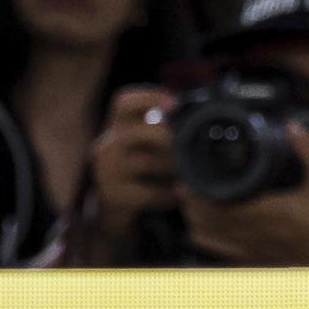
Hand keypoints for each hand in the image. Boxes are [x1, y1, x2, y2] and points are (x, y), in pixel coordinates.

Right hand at [87, 83, 180, 225]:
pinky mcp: (114, 196)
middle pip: (142, 131)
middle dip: (172, 140)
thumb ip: (162, 130)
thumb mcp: (144, 147)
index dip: (149, 97)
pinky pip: (151, 192)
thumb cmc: (140, 172)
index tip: (175, 104)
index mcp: (116, 127)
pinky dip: (169, 195)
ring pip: (149, 163)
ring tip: (188, 176)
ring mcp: (107, 172)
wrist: (114, 210)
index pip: (124, 102)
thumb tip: (201, 115)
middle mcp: (107, 146)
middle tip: (191, 150)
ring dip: (175, 170)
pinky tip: (177, 197)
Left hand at [179, 123, 308, 265]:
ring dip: (195, 222)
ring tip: (189, 207)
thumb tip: (292, 128)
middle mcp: (252, 233)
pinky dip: (206, 240)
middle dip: (191, 205)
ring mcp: (250, 249)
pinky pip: (220, 252)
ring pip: (209, 238)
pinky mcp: (253, 260)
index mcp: (266, 212)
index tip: (189, 181)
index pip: (218, 205)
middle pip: (206, 221)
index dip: (198, 195)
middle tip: (183, 188)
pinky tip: (202, 231)